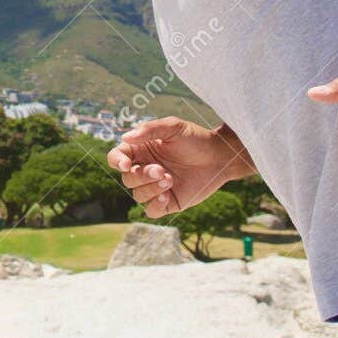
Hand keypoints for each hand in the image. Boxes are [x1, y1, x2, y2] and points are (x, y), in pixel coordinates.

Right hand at [106, 117, 254, 216]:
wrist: (220, 157)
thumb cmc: (196, 139)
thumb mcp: (174, 127)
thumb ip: (149, 130)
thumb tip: (125, 137)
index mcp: (141, 150)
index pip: (117, 157)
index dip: (117, 162)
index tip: (126, 164)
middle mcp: (145, 168)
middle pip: (127, 178)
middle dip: (141, 176)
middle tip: (161, 170)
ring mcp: (155, 187)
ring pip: (137, 195)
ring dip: (150, 188)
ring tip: (170, 179)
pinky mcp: (167, 202)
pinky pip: (150, 210)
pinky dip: (154, 205)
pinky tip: (166, 196)